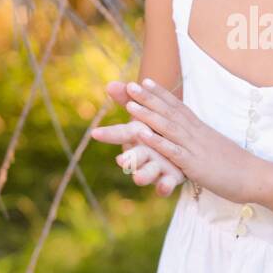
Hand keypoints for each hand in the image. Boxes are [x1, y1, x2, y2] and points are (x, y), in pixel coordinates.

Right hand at [92, 80, 184, 195]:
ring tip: (137, 178)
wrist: (177, 146)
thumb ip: (127, 99)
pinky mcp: (170, 178)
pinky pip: (165, 184)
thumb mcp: (142, 114)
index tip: (95, 133)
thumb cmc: (152, 128)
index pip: (119, 134)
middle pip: (133, 157)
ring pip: (147, 173)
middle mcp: (142, 154)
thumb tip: (110, 84)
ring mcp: (155, 167)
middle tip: (121, 160)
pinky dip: (163, 186)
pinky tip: (164, 187)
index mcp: (135, 137)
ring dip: (143, 175)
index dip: (108, 134)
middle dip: (128, 158)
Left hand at [116, 78, 256, 205]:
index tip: (147, 81)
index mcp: (202, 130)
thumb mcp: (217, 148)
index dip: (162, 94)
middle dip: (149, 98)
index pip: (179, 106)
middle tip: (130, 85)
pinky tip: (141, 135)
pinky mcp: (195, 165)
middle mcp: (197, 134)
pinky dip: (156, 141)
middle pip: (170, 112)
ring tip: (129, 105)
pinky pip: (172, 151)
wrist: (257, 176)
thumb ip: (204, 142)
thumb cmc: (238, 166)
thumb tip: (198, 138)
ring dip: (148, 115)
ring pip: (168, 128)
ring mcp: (195, 148)